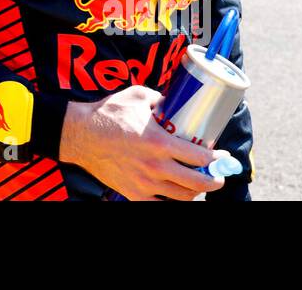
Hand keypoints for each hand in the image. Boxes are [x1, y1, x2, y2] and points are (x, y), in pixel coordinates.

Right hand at [59, 88, 225, 200]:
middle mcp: (155, 166)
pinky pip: (160, 206)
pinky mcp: (132, 193)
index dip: (215, 159)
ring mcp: (144, 183)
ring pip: (181, 196)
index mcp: (159, 142)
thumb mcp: (138, 96)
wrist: (80, 134)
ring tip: (198, 185)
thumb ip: (161, 100)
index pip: (198, 157)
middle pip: (196, 182)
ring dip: (195, 192)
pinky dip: (173, 202)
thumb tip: (176, 104)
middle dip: (213, 181)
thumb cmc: (108, 113)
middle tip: (218, 176)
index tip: (221, 156)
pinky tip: (176, 194)